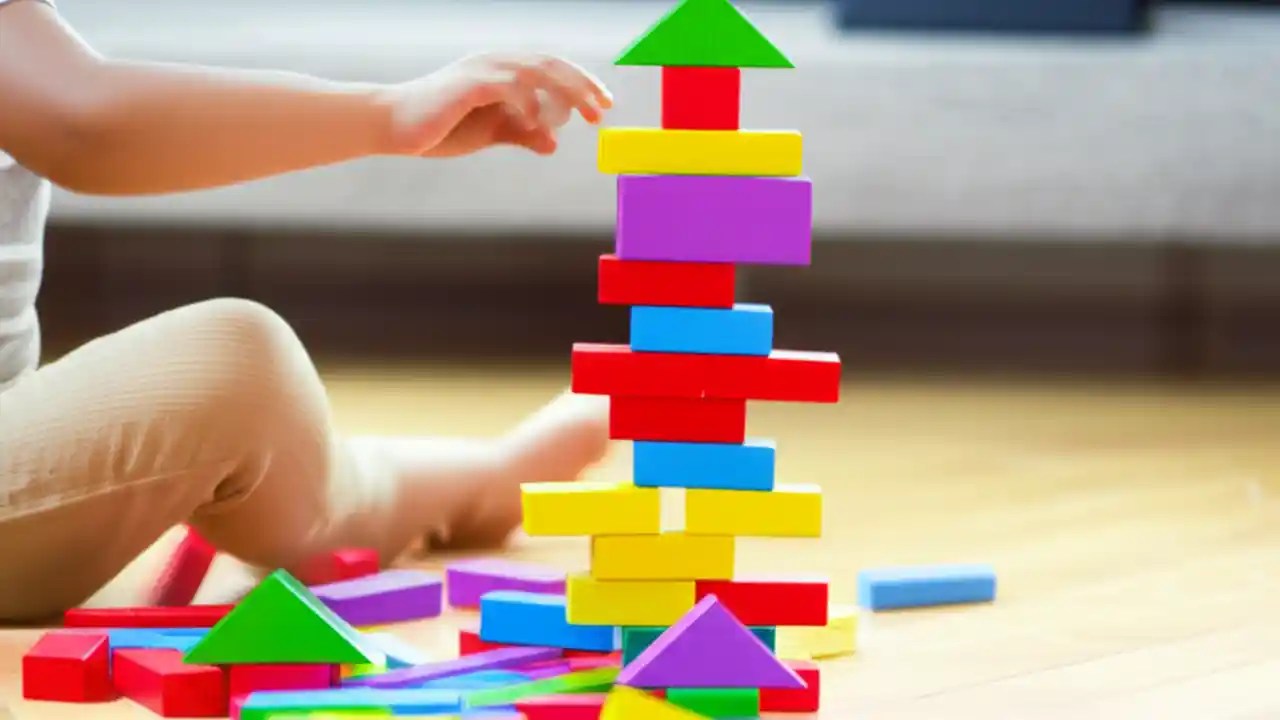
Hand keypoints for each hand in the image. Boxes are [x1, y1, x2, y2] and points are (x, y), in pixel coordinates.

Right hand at [380, 52, 612, 157]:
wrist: (395, 126)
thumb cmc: (440, 126)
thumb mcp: (490, 131)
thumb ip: (521, 133)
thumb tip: (553, 141)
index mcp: (503, 70)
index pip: (552, 68)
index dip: (581, 83)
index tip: (604, 105)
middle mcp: (496, 62)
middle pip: (551, 65)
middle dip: (582, 86)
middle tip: (603, 110)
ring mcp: (482, 70)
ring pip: (536, 71)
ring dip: (564, 93)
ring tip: (582, 117)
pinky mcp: (468, 83)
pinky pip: (509, 87)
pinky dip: (529, 102)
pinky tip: (539, 122)